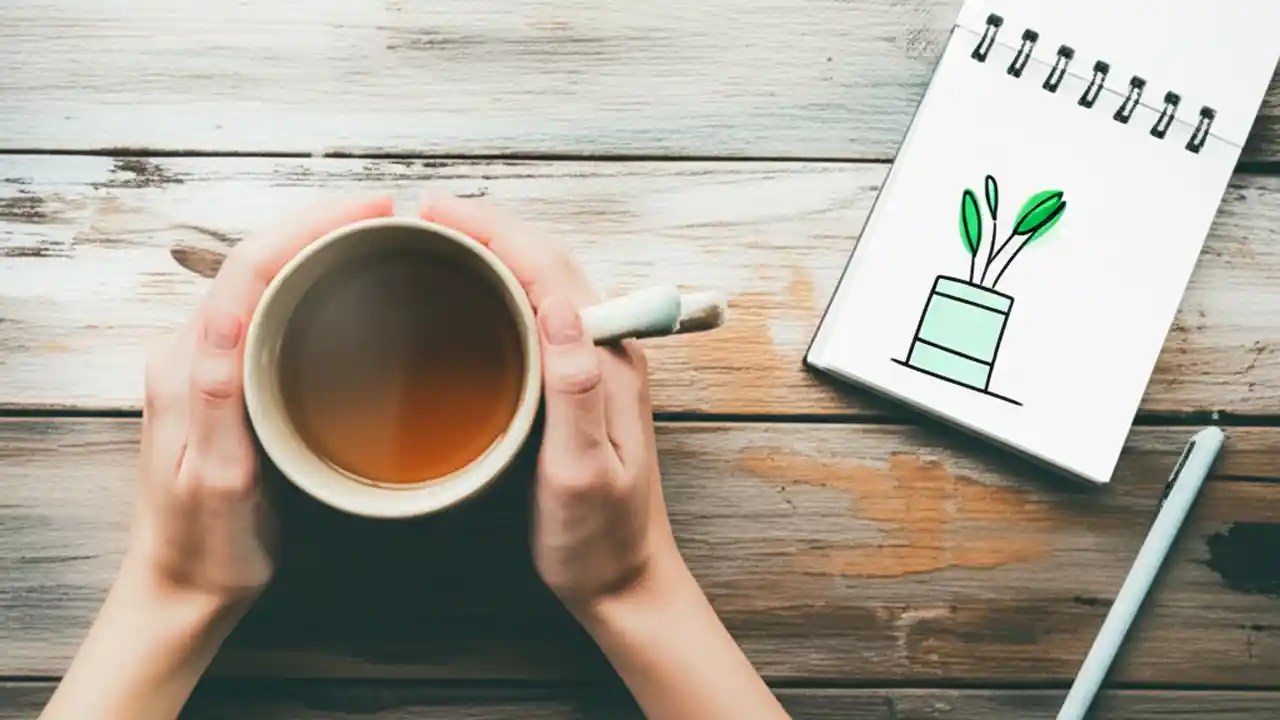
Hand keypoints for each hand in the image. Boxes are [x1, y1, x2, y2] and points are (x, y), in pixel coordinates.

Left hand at [127, 195, 393, 605]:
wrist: (184, 585)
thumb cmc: (206, 544)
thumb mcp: (216, 479)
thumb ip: (218, 397)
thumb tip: (228, 316)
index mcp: (188, 365)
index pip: (246, 267)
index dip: (308, 227)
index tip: (368, 210)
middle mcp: (191, 352)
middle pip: (256, 259)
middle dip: (318, 222)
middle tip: (384, 211)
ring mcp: (208, 363)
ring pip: (262, 279)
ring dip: (314, 244)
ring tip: (372, 232)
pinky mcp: (227, 379)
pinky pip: (267, 309)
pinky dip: (308, 280)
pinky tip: (343, 283)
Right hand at [420, 194, 788, 719]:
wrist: (624, 579)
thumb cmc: (598, 537)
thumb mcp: (580, 472)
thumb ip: (575, 388)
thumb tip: (555, 304)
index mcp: (609, 360)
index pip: (551, 268)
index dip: (495, 230)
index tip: (439, 211)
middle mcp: (608, 349)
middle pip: (549, 262)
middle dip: (492, 226)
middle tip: (429, 214)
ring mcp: (596, 364)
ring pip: (545, 282)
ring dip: (499, 249)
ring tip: (445, 236)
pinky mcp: (580, 383)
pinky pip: (541, 314)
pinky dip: (505, 286)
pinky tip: (475, 292)